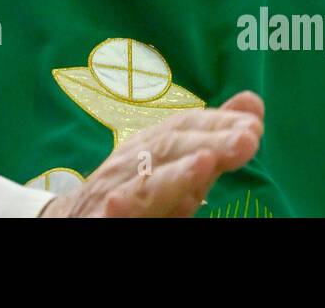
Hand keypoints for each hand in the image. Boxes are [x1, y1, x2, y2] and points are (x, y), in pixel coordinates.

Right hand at [38, 90, 263, 217]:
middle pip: (167, 150)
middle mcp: (129, 165)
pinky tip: (124, 205)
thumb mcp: (176, 165)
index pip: (184, 128)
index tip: (253, 126)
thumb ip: (212, 140)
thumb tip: (252, 103)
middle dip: (207, 142)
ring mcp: (111, 193)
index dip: (217, 124)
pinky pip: (109, 213)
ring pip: (141, 184)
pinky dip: (117, 206)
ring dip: (171, 174)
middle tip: (247, 139)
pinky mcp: (96, 221)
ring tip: (205, 164)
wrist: (71, 218)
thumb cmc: (135, 191)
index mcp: (150, 149)